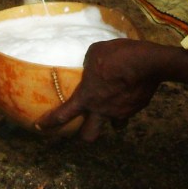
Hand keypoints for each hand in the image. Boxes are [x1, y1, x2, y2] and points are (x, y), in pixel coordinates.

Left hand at [37, 38, 162, 140]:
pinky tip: (129, 93)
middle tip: (83, 127)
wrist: (148, 62)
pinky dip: (127, 106)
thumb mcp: (96, 52)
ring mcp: (120, 112)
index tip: (39, 127)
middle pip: (88, 136)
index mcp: (86, 97)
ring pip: (114, 126)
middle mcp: (101, 110)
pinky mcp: (136, 108)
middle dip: (84, 135)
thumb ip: (89, 62)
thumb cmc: (117, 55)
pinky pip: (129, 112)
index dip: (48, 123)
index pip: (62, 115)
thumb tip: (91, 65)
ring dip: (111, 121)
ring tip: (112, 109)